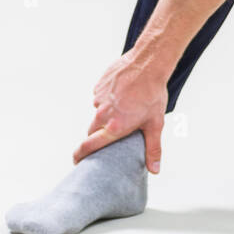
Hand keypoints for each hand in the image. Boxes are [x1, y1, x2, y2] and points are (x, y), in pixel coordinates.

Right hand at [72, 48, 170, 173]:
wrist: (148, 64)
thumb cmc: (153, 94)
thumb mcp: (155, 123)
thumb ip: (153, 148)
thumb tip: (154, 169)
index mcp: (114, 127)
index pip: (89, 146)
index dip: (80, 156)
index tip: (77, 162)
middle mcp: (102, 114)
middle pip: (92, 132)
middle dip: (99, 135)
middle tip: (112, 133)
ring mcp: (99, 100)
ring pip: (97, 114)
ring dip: (106, 115)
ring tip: (125, 109)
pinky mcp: (98, 87)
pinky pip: (99, 98)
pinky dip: (108, 100)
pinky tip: (122, 94)